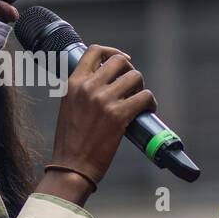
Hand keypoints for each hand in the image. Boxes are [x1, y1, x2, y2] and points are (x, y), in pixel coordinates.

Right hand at [44, 45, 155, 193]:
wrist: (72, 166)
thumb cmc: (71, 141)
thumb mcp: (68, 107)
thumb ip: (81, 91)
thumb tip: (104, 81)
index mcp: (73, 83)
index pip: (95, 51)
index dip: (112, 52)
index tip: (121, 60)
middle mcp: (88, 87)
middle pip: (120, 61)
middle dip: (130, 71)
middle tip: (132, 86)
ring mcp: (104, 100)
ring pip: (135, 77)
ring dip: (141, 87)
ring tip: (139, 101)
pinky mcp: (118, 115)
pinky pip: (144, 97)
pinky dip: (150, 103)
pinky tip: (147, 110)